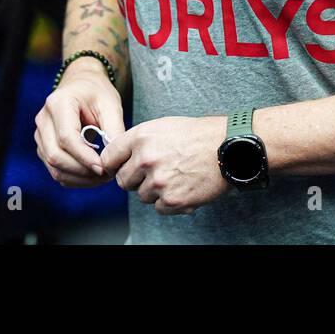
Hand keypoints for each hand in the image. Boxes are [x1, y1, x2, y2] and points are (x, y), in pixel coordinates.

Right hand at [34, 60, 124, 187]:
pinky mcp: (43, 146)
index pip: (66, 137)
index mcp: (59, 103)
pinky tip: (91, 176)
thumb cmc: (97, 92)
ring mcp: (40, 134)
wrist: (81, 84)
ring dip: (78, 178)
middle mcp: (43, 119)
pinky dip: (73, 178)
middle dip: (82, 171)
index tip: (104, 168)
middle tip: (107, 175)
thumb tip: (115, 160)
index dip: (84, 157)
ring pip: (53, 166)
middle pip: (55, 155)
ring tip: (102, 176)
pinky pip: (54, 169)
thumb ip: (114, 131)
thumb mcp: (111, 105)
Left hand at [100, 115, 229, 214]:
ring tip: (173, 177)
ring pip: (141, 196)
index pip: (108, 158)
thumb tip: (118, 158)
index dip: (113, 164)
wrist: (227, 147)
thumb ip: (137, 142)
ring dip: (154, 191)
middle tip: (154, 173)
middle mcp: (146, 159)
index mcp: (140, 137)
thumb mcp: (162, 126)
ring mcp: (159, 181)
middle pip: (122, 181)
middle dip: (135, 179)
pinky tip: (182, 187)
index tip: (119, 167)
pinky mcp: (173, 199)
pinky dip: (169, 202)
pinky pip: (159, 208)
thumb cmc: (196, 135)